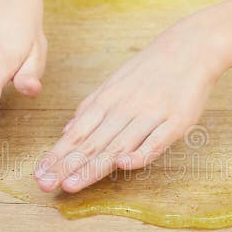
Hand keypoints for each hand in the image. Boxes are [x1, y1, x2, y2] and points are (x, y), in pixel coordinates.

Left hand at [34, 20, 225, 192]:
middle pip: (92, 142)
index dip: (57, 154)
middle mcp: (125, 108)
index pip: (78, 133)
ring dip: (93, 166)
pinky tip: (124, 165)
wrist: (192, 46)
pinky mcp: (177, 120)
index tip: (39, 174)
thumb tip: (67, 131)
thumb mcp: (116, 83)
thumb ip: (92, 108)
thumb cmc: (152, 68)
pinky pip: (157, 140)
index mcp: (108, 100)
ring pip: (118, 144)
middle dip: (66, 165)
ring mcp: (151, 114)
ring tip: (72, 184)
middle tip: (45, 185)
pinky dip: (141, 152)